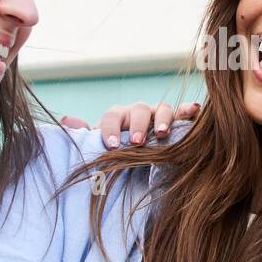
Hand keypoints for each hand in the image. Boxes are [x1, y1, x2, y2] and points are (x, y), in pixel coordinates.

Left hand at [61, 100, 200, 148]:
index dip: (110, 129)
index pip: (111, 116)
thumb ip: (84, 134)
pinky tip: (194, 110)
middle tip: (136, 142)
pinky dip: (188, 109)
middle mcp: (138, 112)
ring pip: (161, 108)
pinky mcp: (176, 120)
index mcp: (117, 116)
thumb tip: (67, 121)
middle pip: (137, 110)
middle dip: (137, 125)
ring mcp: (157, 114)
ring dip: (162, 119)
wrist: (135, 153)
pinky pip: (183, 112)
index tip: (111, 145)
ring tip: (161, 134)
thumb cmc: (117, 151)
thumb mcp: (98, 145)